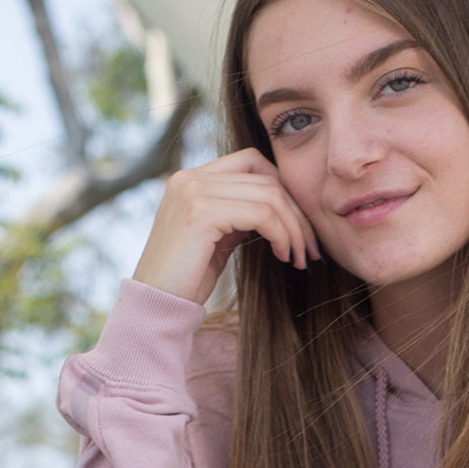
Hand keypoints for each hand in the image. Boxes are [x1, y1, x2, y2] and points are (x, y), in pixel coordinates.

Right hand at [132, 147, 321, 306]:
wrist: (156, 306)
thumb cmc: (186, 281)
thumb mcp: (216, 239)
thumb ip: (238, 214)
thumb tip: (277, 207)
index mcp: (191, 179)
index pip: (251, 161)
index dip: (283, 189)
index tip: (298, 226)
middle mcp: (189, 177)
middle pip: (266, 178)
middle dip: (297, 214)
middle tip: (311, 248)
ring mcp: (193, 190)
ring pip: (269, 194)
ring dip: (294, 228)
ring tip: (300, 258)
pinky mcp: (200, 212)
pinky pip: (261, 213)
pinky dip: (281, 234)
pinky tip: (283, 256)